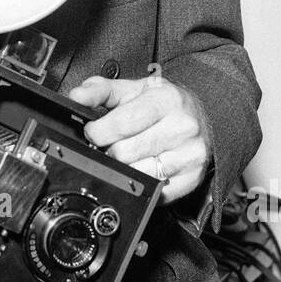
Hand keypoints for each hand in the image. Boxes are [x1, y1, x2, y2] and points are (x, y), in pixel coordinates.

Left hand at [68, 74, 211, 203]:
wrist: (204, 120)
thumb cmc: (164, 105)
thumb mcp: (133, 90)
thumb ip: (100, 90)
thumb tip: (76, 96)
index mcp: (166, 100)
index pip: (121, 123)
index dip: (98, 131)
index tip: (94, 132)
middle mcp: (183, 127)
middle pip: (124, 153)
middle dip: (110, 150)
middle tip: (115, 143)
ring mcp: (190, 155)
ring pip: (137, 174)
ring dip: (125, 168)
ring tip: (131, 154)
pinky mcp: (192, 178)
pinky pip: (154, 192)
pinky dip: (143, 183)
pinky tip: (146, 167)